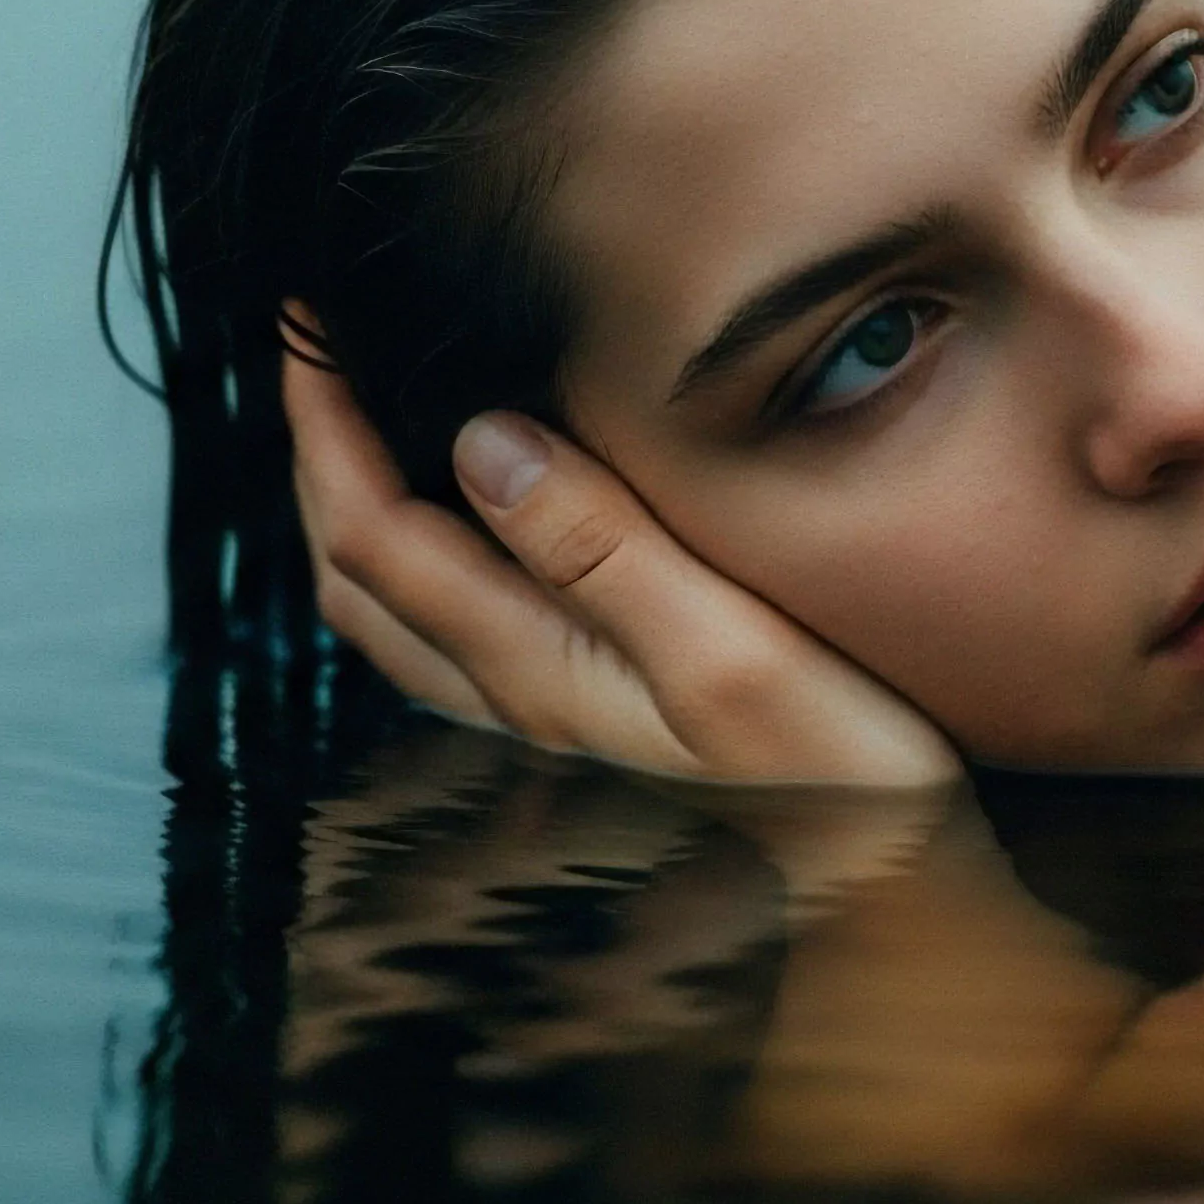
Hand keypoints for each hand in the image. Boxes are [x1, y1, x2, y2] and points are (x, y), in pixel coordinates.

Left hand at [280, 321, 961, 788]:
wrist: (895, 884)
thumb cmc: (844, 771)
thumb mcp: (736, 649)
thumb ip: (606, 549)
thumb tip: (480, 443)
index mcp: (536, 666)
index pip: (373, 533)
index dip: (322, 424)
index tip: (308, 320)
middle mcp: (516, 698)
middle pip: (352, 575)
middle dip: (314, 456)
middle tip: (314, 345)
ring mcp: (546, 718)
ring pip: (390, 611)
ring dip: (352, 505)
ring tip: (360, 412)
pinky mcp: (588, 720)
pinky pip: (446, 630)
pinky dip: (413, 551)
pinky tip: (460, 509)